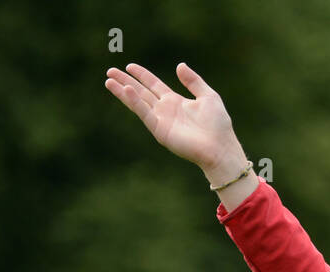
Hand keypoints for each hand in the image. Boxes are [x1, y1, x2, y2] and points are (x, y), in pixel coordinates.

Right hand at [104, 62, 241, 172]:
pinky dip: (136, 103)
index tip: (129, 66)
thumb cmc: (218, 125)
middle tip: (110, 71)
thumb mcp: (208, 96)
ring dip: (123, 92)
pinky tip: (126, 91)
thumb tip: (179, 65)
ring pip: (138, 102)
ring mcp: (162, 121)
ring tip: (109, 80)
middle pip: (141, 92)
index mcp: (176, 102)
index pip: (154, 85)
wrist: (221, 148)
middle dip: (126, 82)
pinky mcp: (160, 131)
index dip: (142, 75)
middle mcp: (166, 111)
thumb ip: (193, 81)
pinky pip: (145, 114)